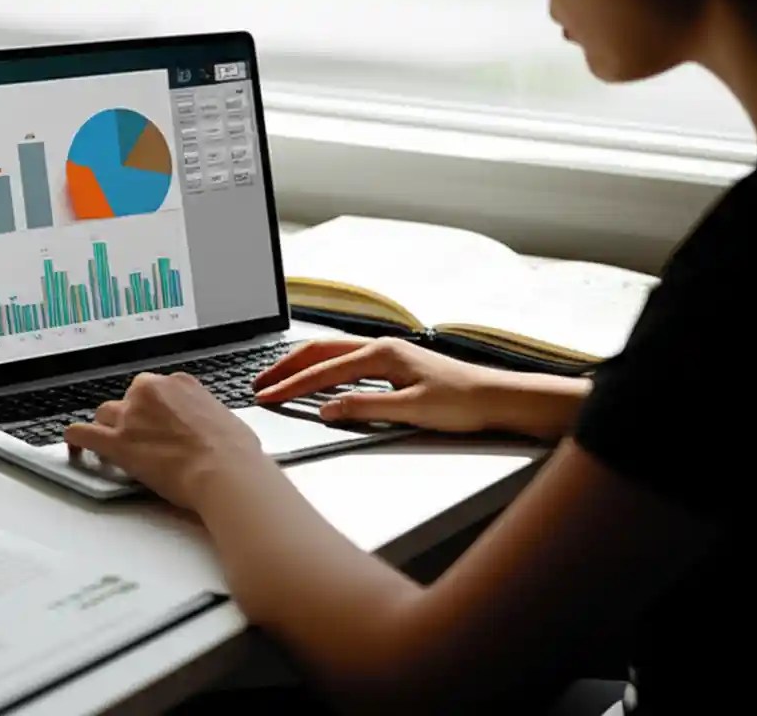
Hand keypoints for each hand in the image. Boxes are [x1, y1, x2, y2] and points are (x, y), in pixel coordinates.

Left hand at [64, 372, 278, 510]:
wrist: (225, 471)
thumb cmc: (234, 452)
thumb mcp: (225, 419)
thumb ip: (205, 416)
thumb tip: (207, 428)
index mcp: (180, 383)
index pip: (155, 390)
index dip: (155, 411)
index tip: (158, 425)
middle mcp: (151, 392)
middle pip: (128, 400)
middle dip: (132, 418)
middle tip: (143, 441)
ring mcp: (131, 416)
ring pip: (105, 414)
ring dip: (109, 430)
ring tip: (113, 447)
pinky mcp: (116, 442)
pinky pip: (82, 433)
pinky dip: (76, 439)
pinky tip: (76, 446)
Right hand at [253, 337, 501, 432]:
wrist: (497, 398)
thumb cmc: (462, 403)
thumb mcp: (411, 410)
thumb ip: (365, 408)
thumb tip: (326, 409)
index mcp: (381, 354)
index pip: (324, 372)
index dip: (291, 387)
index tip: (267, 397)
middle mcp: (381, 347)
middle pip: (320, 351)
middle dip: (285, 367)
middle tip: (258, 382)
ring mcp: (387, 352)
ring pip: (331, 352)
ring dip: (302, 364)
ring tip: (277, 377)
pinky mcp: (393, 363)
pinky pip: (346, 360)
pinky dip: (322, 367)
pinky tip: (316, 378)